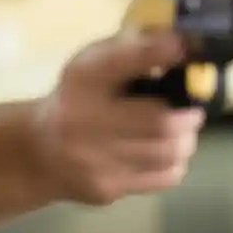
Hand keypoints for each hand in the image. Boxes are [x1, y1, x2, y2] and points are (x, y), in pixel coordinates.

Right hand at [31, 32, 205, 204]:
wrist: (39, 151)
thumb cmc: (79, 98)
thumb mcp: (94, 65)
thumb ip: (133, 50)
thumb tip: (185, 43)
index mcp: (82, 78)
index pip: (123, 60)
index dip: (158, 52)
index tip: (184, 47)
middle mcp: (82, 118)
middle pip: (160, 122)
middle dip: (188, 116)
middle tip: (193, 111)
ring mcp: (92, 159)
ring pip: (168, 152)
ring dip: (185, 140)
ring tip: (180, 133)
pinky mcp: (105, 189)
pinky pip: (164, 177)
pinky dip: (175, 164)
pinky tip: (164, 155)